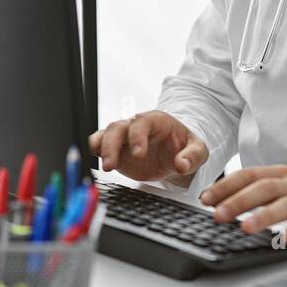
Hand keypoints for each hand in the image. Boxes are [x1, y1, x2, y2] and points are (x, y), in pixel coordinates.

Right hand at [88, 111, 208, 182]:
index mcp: (156, 121)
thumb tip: (182, 165)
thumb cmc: (184, 146)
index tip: (139, 154)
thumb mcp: (197, 150)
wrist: (174, 153)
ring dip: (99, 148)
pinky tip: (88, 161)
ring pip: (104, 135)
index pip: (142, 123)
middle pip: (117, 127)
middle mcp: (135, 126)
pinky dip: (92, 152)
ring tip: (101, 165)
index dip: (137, 137)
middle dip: (112, 145)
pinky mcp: (115, 150)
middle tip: (112, 165)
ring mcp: (123, 138)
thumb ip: (192, 156)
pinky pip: (99, 147)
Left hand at [199, 166, 286, 247]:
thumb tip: (222, 203)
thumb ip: (259, 194)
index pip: (250, 175)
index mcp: (282, 175)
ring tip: (246, 228)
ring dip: (265, 216)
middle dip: (239, 201)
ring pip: (286, 204)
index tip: (206, 199)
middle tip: (219, 214)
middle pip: (265, 188)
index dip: (227, 186)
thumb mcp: (285, 190)